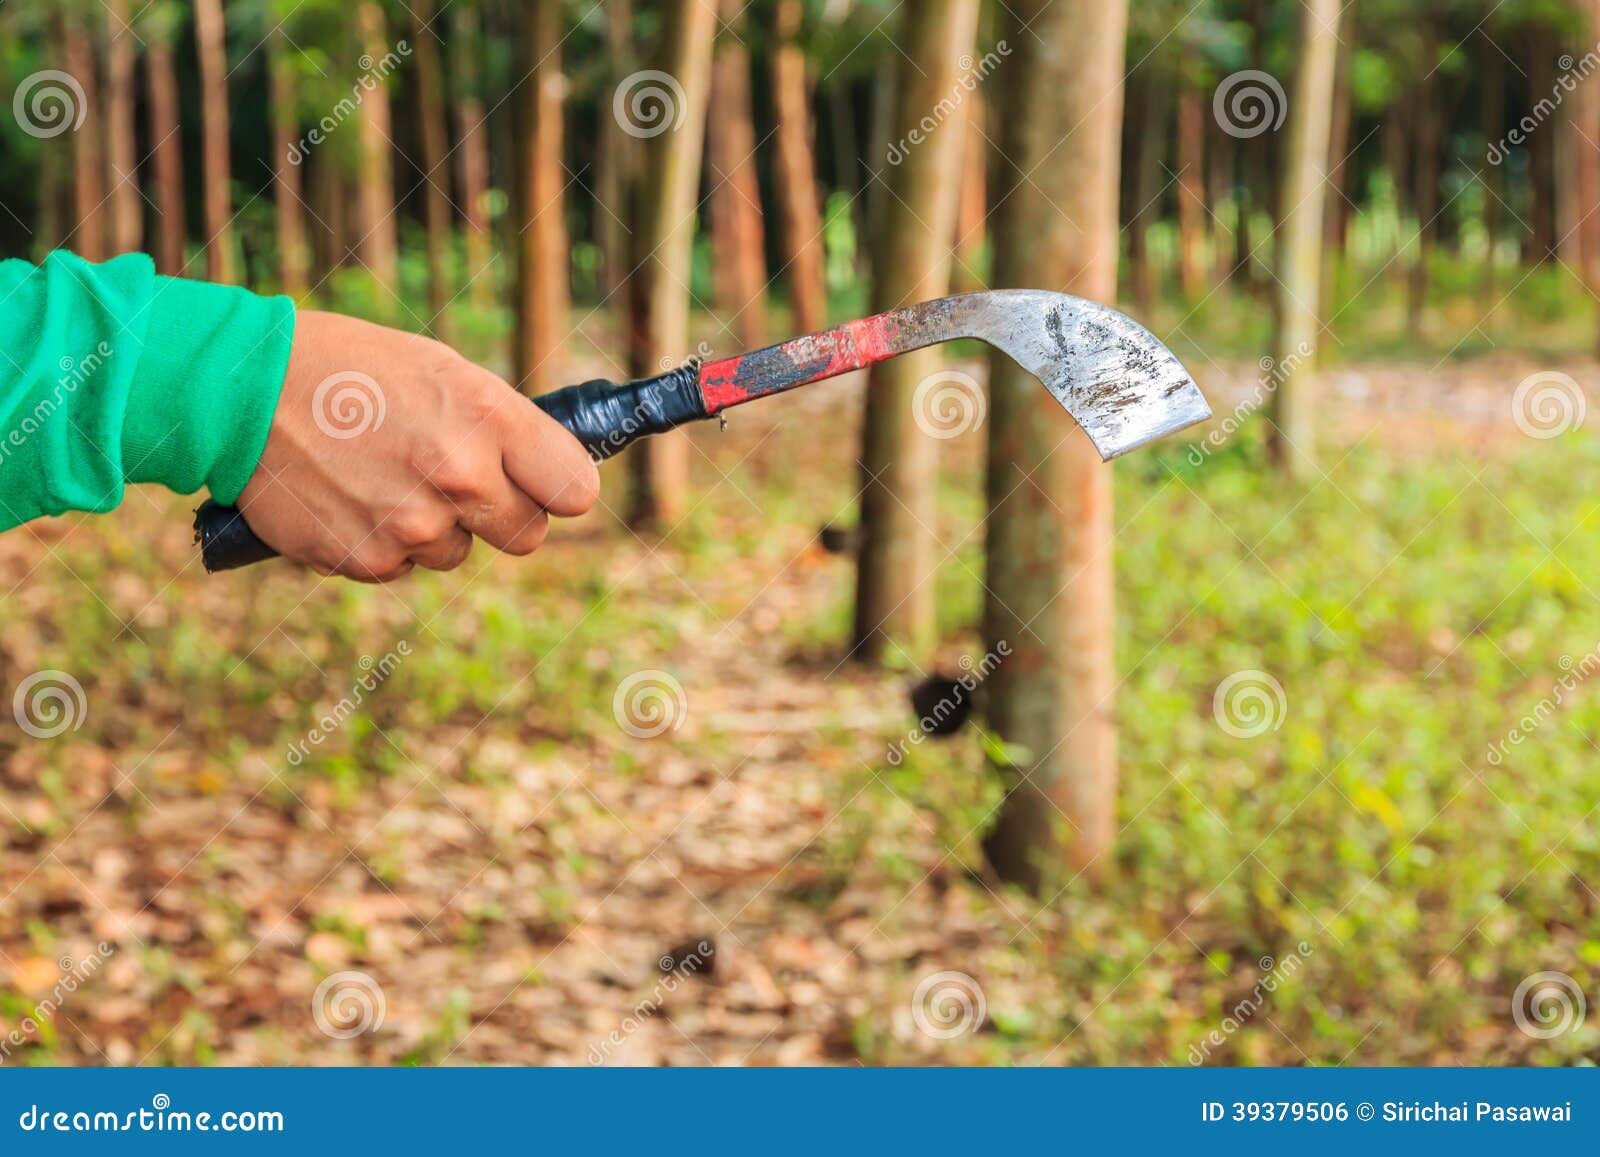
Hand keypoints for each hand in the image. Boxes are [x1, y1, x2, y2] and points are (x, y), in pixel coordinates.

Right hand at [236, 311, 599, 581]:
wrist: (244, 390)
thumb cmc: (354, 371)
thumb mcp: (443, 372)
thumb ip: (502, 428)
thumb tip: (554, 475)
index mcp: (489, 418)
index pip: (575, 490)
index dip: (559, 490)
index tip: (545, 485)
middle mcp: (460, 476)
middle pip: (527, 536)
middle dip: (501, 515)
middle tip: (456, 481)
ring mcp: (413, 525)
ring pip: (456, 553)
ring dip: (432, 526)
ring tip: (381, 473)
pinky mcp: (368, 561)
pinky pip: (401, 567)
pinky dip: (381, 542)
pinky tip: (349, 496)